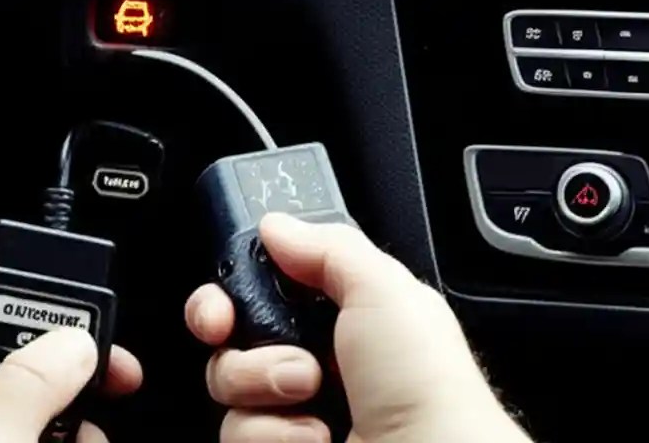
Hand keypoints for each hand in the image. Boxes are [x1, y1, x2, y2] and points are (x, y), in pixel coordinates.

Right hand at [184, 213, 530, 442]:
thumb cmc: (426, 386)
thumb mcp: (385, 289)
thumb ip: (329, 247)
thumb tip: (278, 226)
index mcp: (338, 318)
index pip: (261, 292)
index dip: (231, 289)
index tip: (223, 296)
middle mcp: (312, 363)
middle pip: (230, 335)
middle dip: (227, 330)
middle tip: (233, 331)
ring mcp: (294, 412)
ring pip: (227, 386)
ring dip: (261, 384)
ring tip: (311, 393)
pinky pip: (236, 434)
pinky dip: (273, 433)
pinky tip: (316, 434)